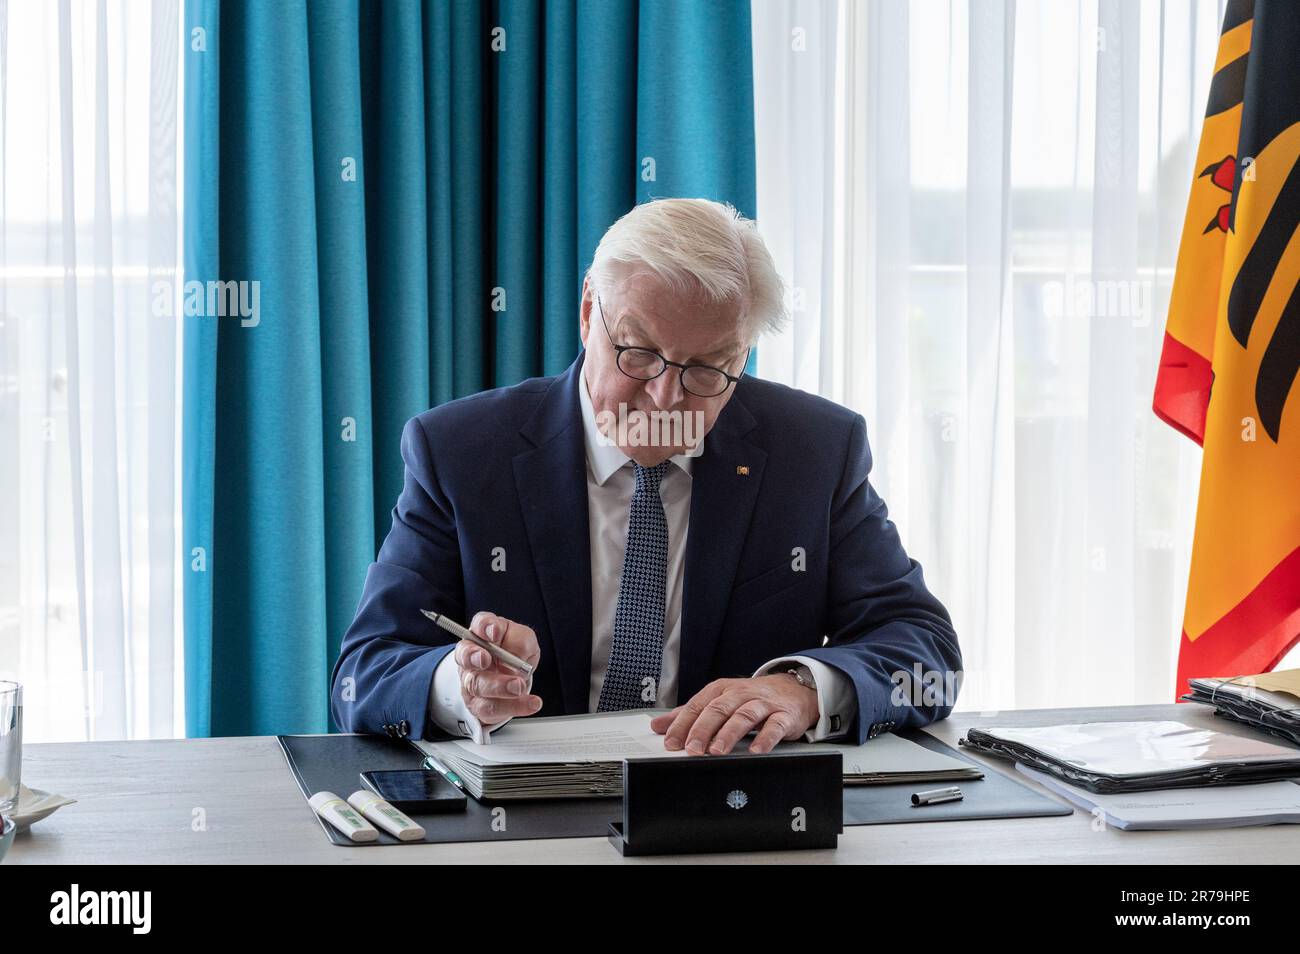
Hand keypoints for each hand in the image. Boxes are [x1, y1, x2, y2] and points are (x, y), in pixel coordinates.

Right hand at [456, 611, 542, 725]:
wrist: (511, 679)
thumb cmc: (515, 654)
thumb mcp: (524, 640)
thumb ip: (521, 640)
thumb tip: (516, 654)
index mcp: (483, 633)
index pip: (479, 624)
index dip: (484, 626)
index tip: (494, 632)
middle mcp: (472, 655)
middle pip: (466, 655)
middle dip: (474, 656)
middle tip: (486, 660)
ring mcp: (472, 680)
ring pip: (478, 684)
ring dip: (499, 686)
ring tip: (519, 686)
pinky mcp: (478, 703)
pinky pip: (492, 707)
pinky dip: (514, 706)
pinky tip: (531, 703)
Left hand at [649, 674, 818, 755]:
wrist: (794, 690)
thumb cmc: (752, 698)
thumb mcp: (719, 701)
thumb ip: (690, 714)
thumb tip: (659, 727)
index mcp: (721, 690)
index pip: (698, 705)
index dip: (683, 724)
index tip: (670, 742)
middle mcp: (741, 694)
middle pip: (719, 709)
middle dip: (703, 729)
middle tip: (691, 749)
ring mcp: (763, 704)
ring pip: (744, 716)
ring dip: (729, 734)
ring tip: (717, 751)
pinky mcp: (784, 715)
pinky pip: (774, 726)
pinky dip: (765, 739)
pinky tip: (756, 751)